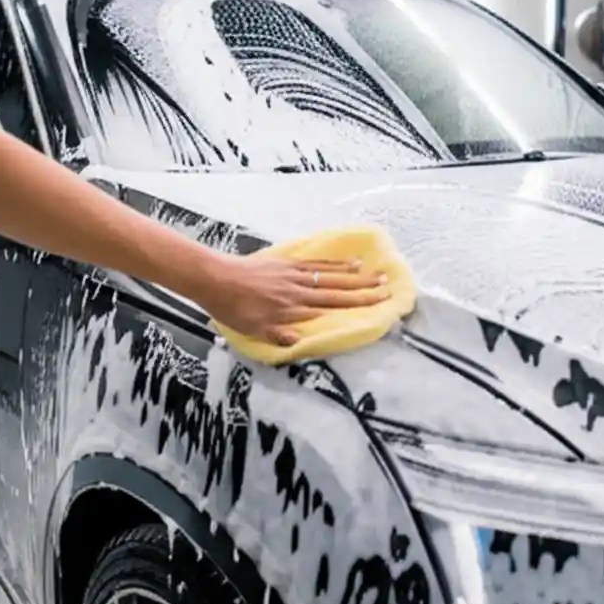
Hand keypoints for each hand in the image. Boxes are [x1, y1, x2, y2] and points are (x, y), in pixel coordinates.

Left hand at [196, 254, 390, 345]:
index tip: (381, 301)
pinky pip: (315, 263)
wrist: (215, 278)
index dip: (358, 304)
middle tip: (387, 286)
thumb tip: (302, 341)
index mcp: (294, 307)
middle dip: (364, 287)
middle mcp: (298, 288)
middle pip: (337, 288)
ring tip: (375, 272)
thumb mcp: (252, 330)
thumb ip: (279, 336)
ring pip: (330, 273)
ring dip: (354, 273)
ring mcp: (293, 273)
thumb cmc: (232, 308)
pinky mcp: (286, 263)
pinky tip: (346, 262)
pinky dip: (334, 263)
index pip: (333, 306)